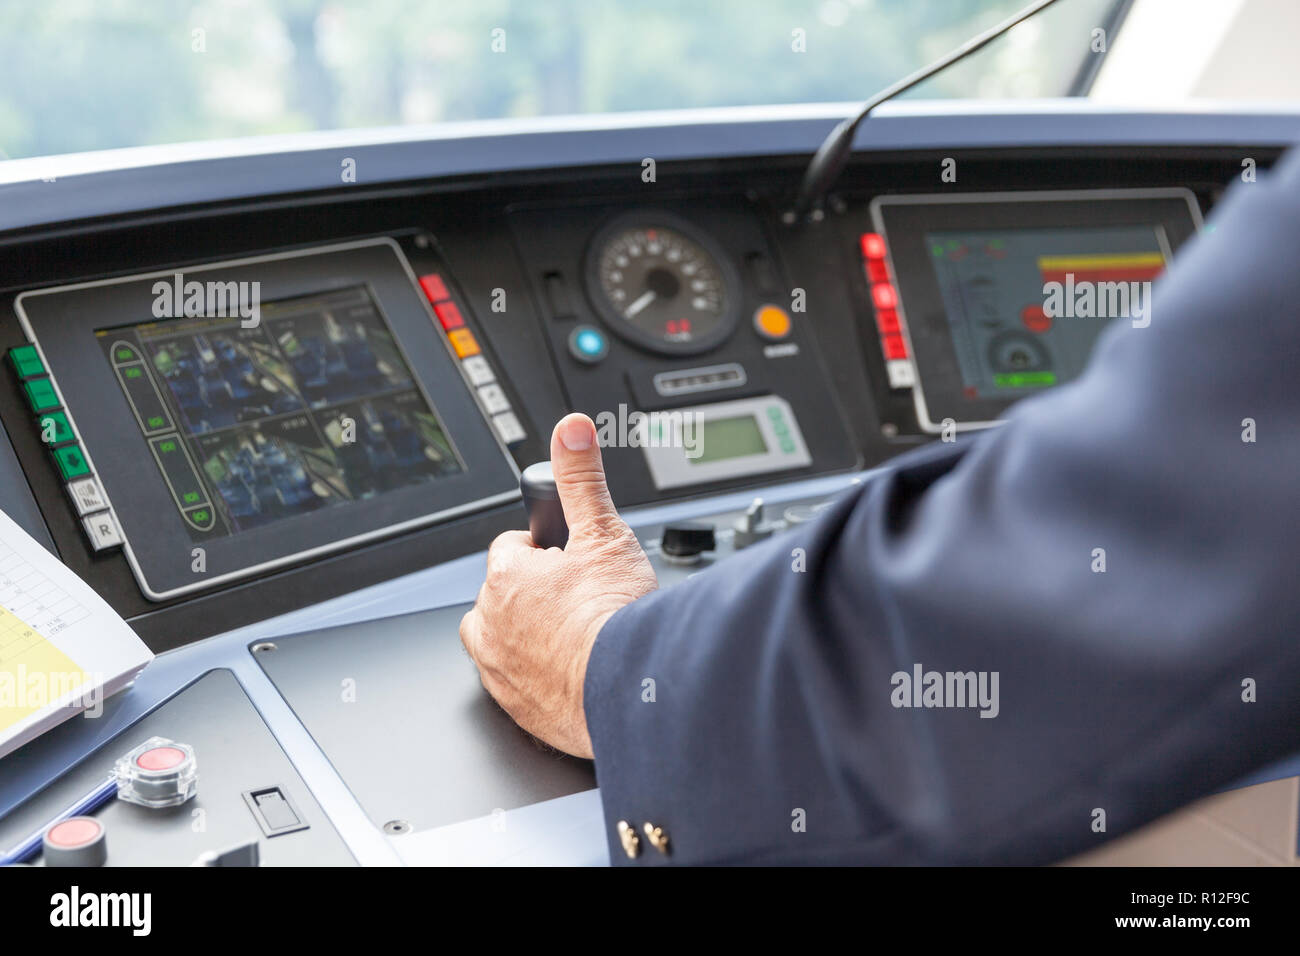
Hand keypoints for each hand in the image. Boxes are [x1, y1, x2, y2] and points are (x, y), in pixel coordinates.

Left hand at [460, 413, 657, 757]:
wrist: (633, 693)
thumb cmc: (616, 618)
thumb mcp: (605, 532)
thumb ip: (582, 479)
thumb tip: (569, 430)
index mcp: (505, 578)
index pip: (512, 548)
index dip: (547, 551)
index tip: (570, 561)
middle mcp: (490, 626)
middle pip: (505, 595)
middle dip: (538, 594)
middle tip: (583, 599)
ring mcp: (500, 672)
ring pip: (505, 640)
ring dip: (531, 634)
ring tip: (577, 634)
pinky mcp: (517, 709)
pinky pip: (519, 683)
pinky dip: (541, 676)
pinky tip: (575, 671)